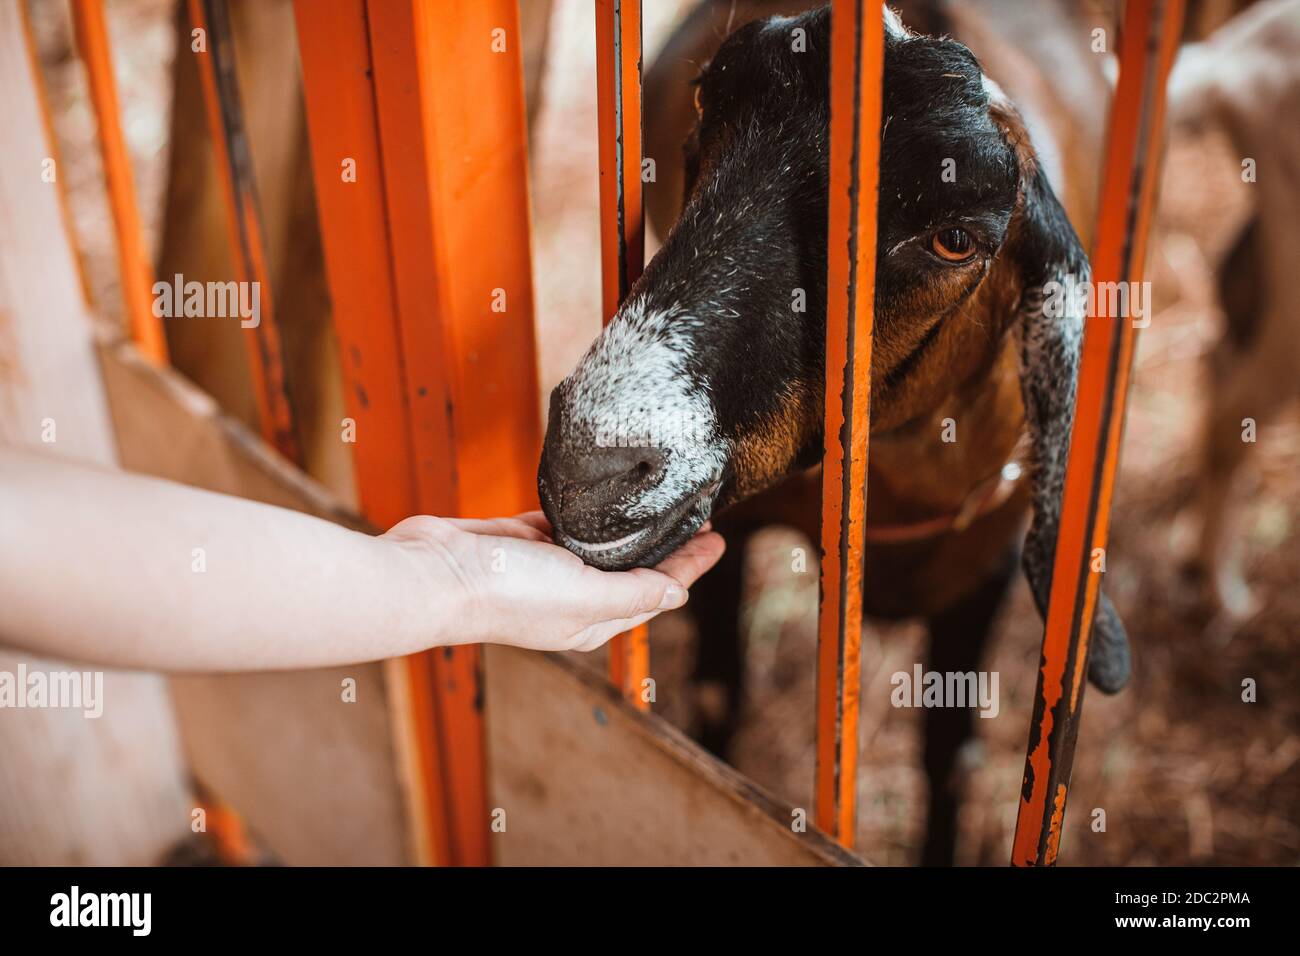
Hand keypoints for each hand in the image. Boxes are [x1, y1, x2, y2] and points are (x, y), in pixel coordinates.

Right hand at [382, 512, 724, 651]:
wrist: (433, 573)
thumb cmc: (506, 592)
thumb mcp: (583, 596)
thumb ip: (632, 595)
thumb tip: (677, 595)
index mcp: (592, 619)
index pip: (655, 591)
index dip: (689, 567)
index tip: (718, 539)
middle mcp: (573, 596)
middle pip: (634, 569)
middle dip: (668, 546)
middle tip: (700, 515)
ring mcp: (546, 568)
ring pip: (601, 545)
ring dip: (632, 526)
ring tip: (662, 500)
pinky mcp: (521, 538)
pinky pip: (563, 521)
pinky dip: (586, 510)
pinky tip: (604, 492)